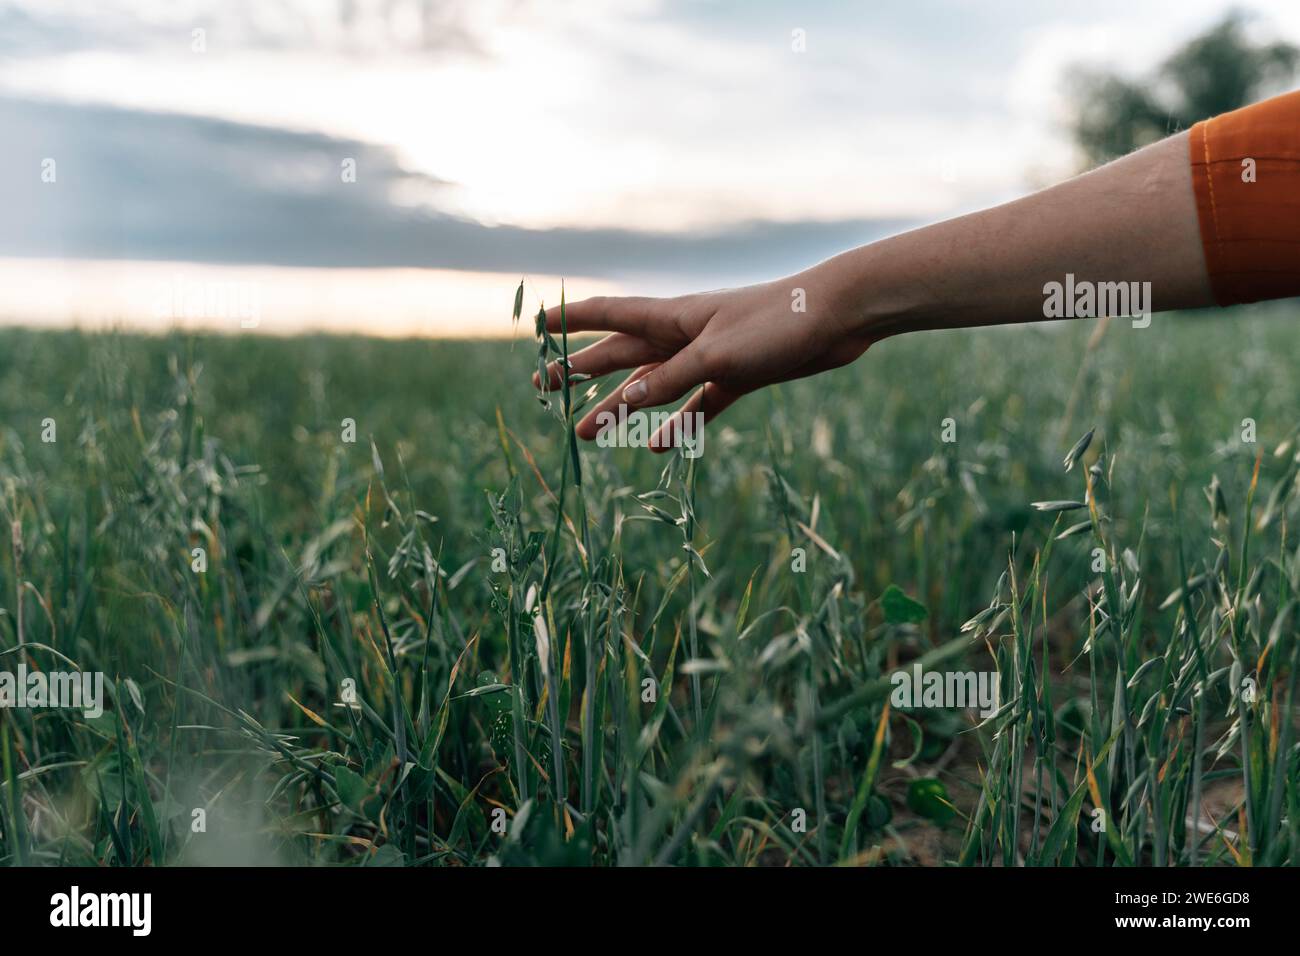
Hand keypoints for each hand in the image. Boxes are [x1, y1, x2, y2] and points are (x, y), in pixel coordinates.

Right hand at [532, 266, 875, 451]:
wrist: (837, 316)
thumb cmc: (776, 324)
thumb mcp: (716, 355)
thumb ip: (670, 379)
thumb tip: (623, 400)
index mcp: (671, 317)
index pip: (607, 314)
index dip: (569, 321)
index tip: (535, 327)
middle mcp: (683, 334)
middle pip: (620, 353)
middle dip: (580, 370)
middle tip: (544, 389)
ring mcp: (709, 356)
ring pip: (652, 385)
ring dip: (619, 406)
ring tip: (588, 431)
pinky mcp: (736, 377)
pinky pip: (696, 406)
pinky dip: (676, 425)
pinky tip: (656, 445)